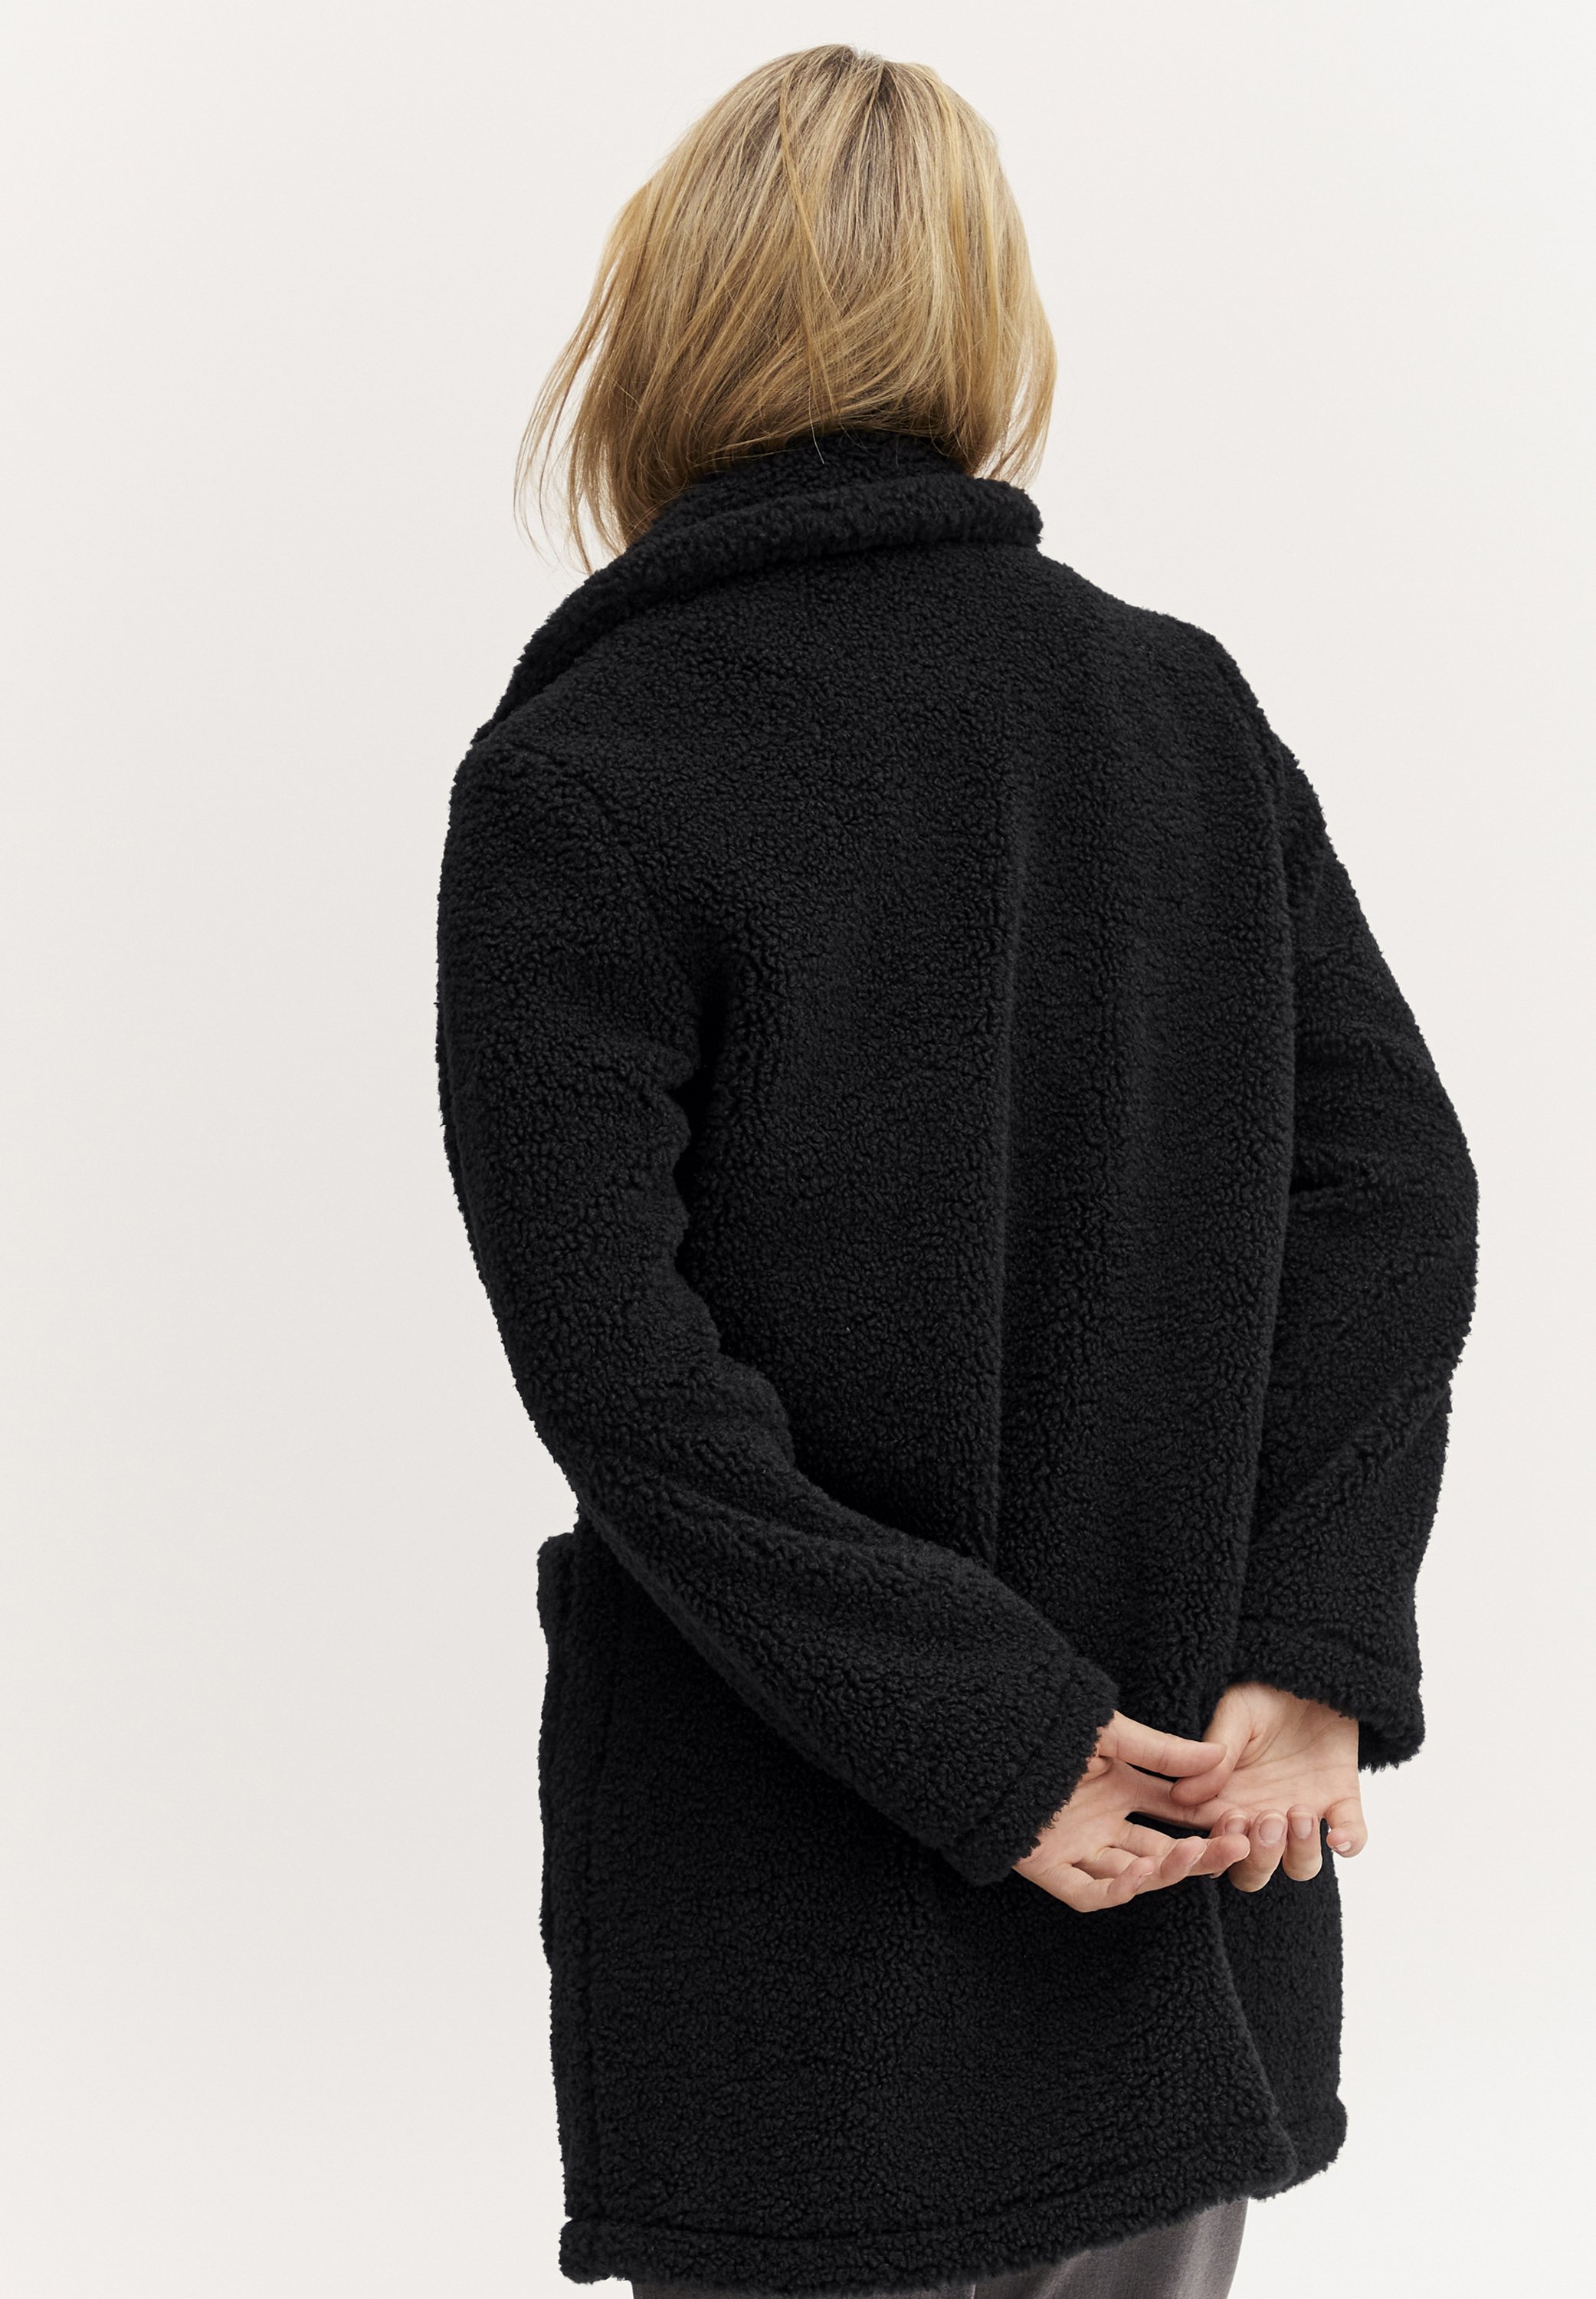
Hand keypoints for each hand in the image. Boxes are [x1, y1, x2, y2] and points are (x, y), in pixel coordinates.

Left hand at [1012, 1711, 1249, 1911]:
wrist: (984, 1734)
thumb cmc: (1041, 1724)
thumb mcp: (1108, 1733)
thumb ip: (1161, 1751)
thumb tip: (1219, 1755)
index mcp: (1115, 1787)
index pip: (1172, 1811)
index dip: (1207, 1817)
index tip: (1246, 1818)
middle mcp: (1100, 1821)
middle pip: (1160, 1849)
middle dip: (1202, 1851)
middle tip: (1239, 1844)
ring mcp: (1075, 1847)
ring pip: (1132, 1875)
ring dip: (1168, 1869)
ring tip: (1198, 1851)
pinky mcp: (1047, 1867)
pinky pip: (1088, 1892)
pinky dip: (1116, 1889)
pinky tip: (1140, 1873)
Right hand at [1166, 1682, 1365, 1892]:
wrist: (1310, 1669)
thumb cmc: (1260, 1691)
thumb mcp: (1233, 1715)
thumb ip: (1215, 1757)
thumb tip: (1183, 1796)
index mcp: (1227, 1801)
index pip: (1216, 1846)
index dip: (1221, 1847)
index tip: (1229, 1820)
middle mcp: (1263, 1816)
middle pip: (1254, 1872)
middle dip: (1260, 1858)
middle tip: (1266, 1819)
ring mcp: (1303, 1813)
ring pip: (1301, 1866)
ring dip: (1300, 1851)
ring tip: (1300, 1812)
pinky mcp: (1341, 1800)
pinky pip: (1352, 1838)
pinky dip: (1349, 1842)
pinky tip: (1339, 1833)